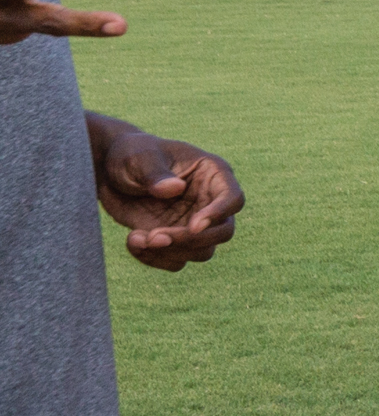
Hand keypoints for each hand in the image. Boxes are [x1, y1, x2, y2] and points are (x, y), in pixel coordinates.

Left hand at [93, 128, 243, 270]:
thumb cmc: (130, 155)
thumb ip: (155, 173)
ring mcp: (192, 224)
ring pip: (202, 252)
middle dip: (192, 241)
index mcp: (212, 175)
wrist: (109, 172)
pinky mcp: (174, 240)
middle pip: (223, 232)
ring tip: (136, 237)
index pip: (232, 199)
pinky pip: (176, 261)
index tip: (193, 226)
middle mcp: (209, 202)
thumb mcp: (139, 158)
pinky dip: (154, 259)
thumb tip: (176, 188)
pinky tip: (132, 240)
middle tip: (155, 236)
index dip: (219, 215)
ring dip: (170, 252)